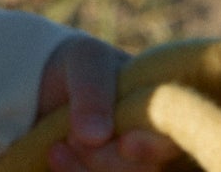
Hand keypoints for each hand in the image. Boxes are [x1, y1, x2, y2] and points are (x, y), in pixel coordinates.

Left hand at [35, 36, 182, 171]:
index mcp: (164, 108)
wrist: (48, 86)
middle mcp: (154, 143)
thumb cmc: (81, 67)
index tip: (124, 143)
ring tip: (56, 149)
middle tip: (72, 137)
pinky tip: (55, 157)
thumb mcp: (85, 59)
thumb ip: (92, 90)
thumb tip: (96, 137)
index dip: (154, 146)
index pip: (172, 136)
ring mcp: (131, 165)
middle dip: (105, 160)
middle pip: (146, 170)